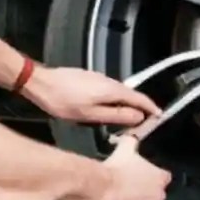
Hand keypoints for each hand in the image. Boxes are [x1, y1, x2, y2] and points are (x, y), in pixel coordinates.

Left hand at [25, 66, 160, 125]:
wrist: (40, 82)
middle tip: (144, 122)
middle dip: (140, 107)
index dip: (151, 108)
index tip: (159, 116)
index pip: (139, 98)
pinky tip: (109, 108)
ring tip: (128, 119)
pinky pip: (109, 89)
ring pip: (119, 91)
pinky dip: (115, 99)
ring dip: (127, 103)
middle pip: (131, 94)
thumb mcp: (90, 115)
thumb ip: (115, 116)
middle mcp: (109, 80)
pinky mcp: (90, 77)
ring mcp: (99, 77)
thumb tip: (138, 116)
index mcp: (112, 90)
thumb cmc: (63, 101)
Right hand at [76, 136, 171, 199]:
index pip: (165, 177)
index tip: (145, 173)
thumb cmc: (115, 168)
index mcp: (160, 178)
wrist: (100, 190)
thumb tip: (132, 137)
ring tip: (123, 196)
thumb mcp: (125, 148)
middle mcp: (158, 196)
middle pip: (157, 193)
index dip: (154, 175)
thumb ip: (132, 142)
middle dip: (147, 190)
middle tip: (132, 184)